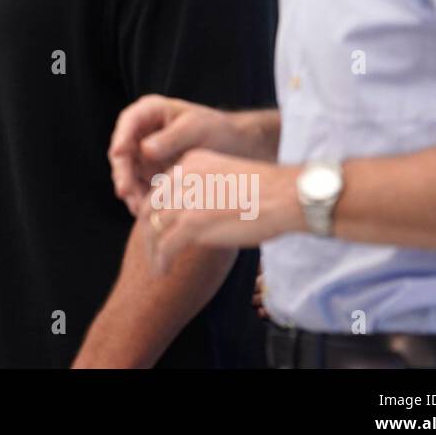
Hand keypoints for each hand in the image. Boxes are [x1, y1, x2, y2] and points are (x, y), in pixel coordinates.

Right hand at [109, 95, 249, 214]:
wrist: (232, 146)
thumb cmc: (216, 129)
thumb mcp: (196, 128)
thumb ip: (171, 137)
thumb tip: (144, 150)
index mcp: (150, 111)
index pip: (129, 122)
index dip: (120, 137)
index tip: (119, 153)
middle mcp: (141, 131)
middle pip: (122, 151)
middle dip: (122, 172)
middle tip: (126, 191)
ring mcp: (142, 153)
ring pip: (126, 172)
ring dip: (129, 189)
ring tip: (137, 207)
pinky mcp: (147, 172)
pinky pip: (138, 185)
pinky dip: (139, 197)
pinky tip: (143, 211)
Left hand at [138, 149, 305, 273]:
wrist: (286, 196)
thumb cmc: (269, 191)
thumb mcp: (227, 177)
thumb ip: (206, 190)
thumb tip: (196, 214)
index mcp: (191, 163)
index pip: (162, 188)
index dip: (157, 210)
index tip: (160, 227)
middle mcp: (182, 176)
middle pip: (152, 206)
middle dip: (149, 230)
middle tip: (152, 248)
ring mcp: (186, 200)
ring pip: (154, 227)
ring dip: (152, 249)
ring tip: (156, 263)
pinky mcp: (192, 222)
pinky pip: (166, 245)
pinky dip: (160, 260)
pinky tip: (163, 271)